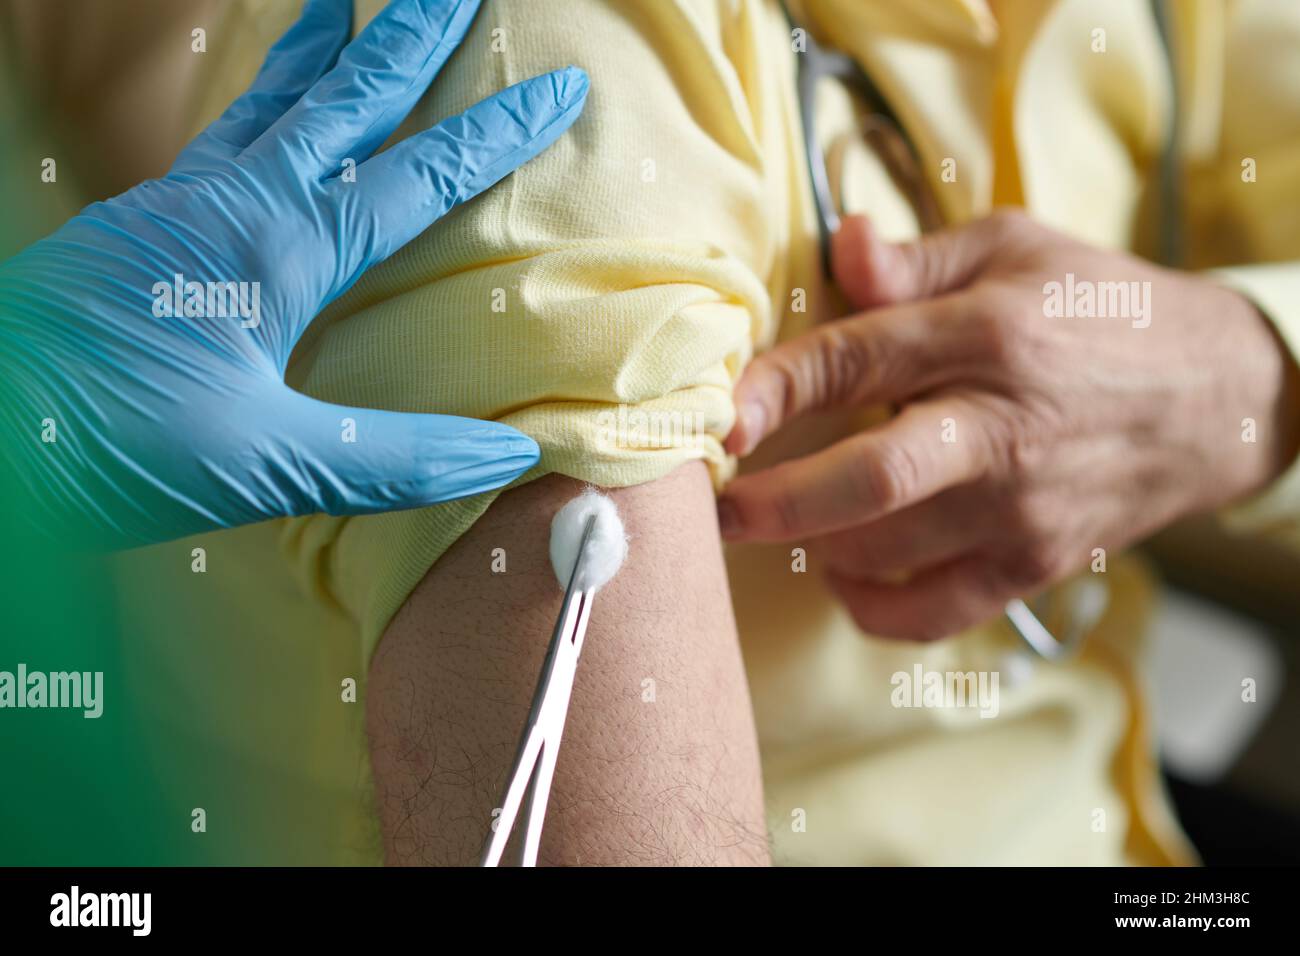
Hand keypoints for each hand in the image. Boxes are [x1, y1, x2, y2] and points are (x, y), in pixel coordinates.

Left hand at [0, 0, 587, 547]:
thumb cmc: (112, 444)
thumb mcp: (266, 462)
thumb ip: (393, 459)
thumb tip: (508, 457)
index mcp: (279, 247)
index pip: (417, 176)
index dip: (494, 133)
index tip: (556, 87)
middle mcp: (231, 203)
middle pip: (341, 99)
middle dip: (408, 39)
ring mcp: (176, 205)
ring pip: (270, 105)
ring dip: (321, 55)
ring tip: (346, 9)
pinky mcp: (137, 226)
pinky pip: (219, 140)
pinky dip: (260, 108)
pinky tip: (259, 123)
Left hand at [718, 211, 1299, 640]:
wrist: (1216, 396)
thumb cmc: (1099, 309)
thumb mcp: (1014, 248)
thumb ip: (915, 261)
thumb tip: (840, 245)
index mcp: (985, 335)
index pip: (854, 359)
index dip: (772, 391)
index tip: (717, 418)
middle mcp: (1000, 429)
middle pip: (869, 479)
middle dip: (774, 503)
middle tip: (715, 511)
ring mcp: (1019, 508)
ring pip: (887, 552)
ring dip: (812, 547)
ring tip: (783, 523)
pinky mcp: (1033, 563)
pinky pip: (931, 612)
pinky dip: (870, 608)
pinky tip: (845, 575)